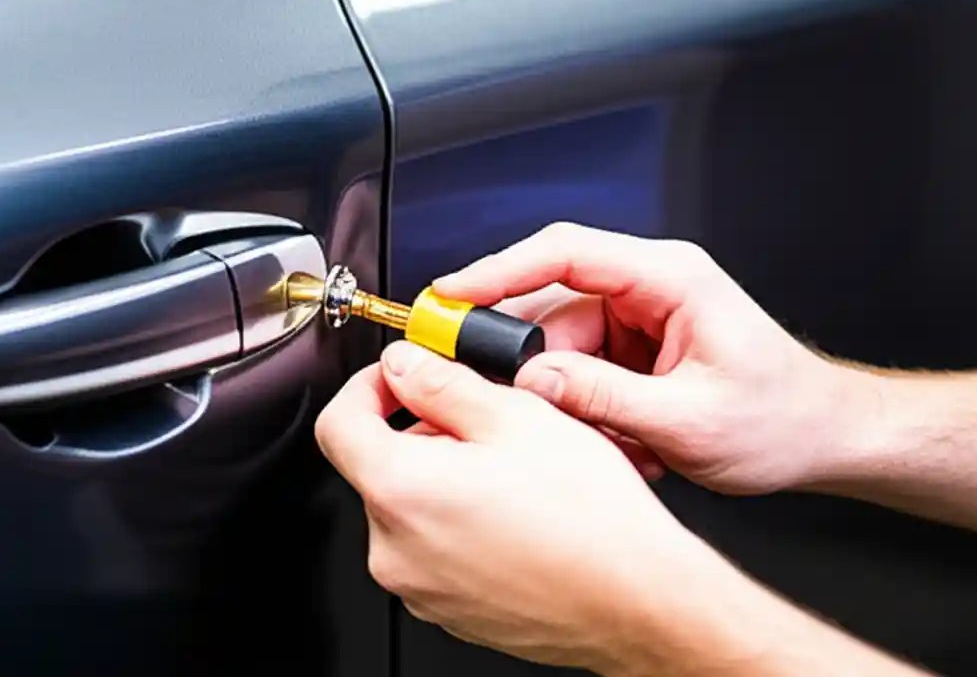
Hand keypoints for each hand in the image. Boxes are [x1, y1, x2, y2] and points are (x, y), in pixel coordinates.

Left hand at [314, 340, 731, 671]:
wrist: (638, 603)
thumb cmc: (591, 521)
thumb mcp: (516, 417)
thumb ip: (442, 382)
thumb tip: (404, 365)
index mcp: (399, 491)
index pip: (338, 423)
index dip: (367, 387)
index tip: (400, 378)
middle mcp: (395, 548)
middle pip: (378, 466)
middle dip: (422, 433)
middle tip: (485, 424)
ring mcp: (419, 587)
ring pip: (410, 508)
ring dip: (445, 479)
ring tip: (512, 475)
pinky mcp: (447, 611)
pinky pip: (434, 550)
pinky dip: (460, 522)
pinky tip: (516, 515)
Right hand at [434, 222, 870, 495]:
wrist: (824, 439)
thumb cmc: (783, 419)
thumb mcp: (687, 419)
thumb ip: (603, 396)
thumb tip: (532, 379)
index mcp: (671, 278)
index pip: (565, 252)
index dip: (499, 269)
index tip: (451, 293)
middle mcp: (652, 288)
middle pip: (553, 305)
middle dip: (533, 363)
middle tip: (521, 408)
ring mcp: (643, 318)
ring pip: (562, 344)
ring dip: (569, 397)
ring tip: (609, 438)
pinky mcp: (636, 348)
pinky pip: (582, 368)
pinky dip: (588, 408)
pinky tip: (622, 439)